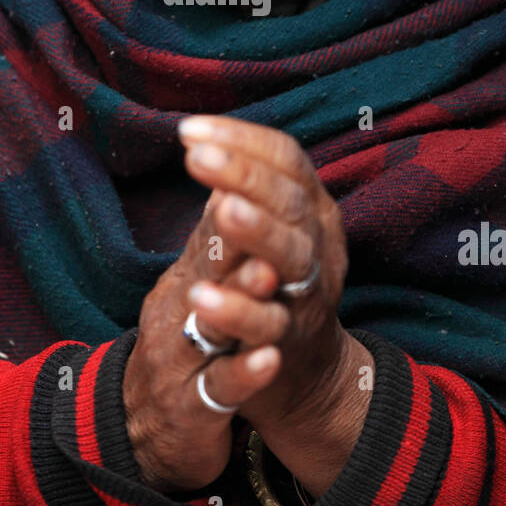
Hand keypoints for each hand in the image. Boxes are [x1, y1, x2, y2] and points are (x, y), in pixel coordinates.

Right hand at [122, 186, 291, 494]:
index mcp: (188, 279)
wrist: (140, 435)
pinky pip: (221, 389)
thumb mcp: (191, 290)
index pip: (211, 229)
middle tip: (243, 202)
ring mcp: (184, 361)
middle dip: (232, 235)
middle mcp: (181, 312)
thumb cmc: (181, 350)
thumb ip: (213, 243)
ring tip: (265, 274)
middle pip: (209, 267)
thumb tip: (230, 182)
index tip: (240, 157)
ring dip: (239, 299)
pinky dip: (246, 373)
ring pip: (212, 326)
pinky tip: (270, 359)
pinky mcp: (193, 409)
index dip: (227, 194)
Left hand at [177, 116, 373, 496]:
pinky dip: (239, 311)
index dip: (241, 140)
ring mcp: (308, 294)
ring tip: (220, 210)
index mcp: (312, 210)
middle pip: (289, 200)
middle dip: (245, 175)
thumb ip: (242, 195)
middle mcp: (318, 245)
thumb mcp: (268, 233)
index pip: (286, 158)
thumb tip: (204, 142)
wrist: (307, 375)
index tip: (187, 130)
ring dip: (257, 232)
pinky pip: (267, 324)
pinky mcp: (289, 342)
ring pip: (291, 257)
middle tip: (198, 157)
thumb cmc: (277, 287)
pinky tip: (202, 295)